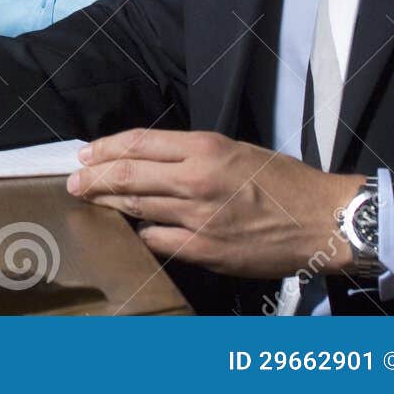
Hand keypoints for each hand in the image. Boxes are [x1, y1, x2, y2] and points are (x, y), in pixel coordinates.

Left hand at [66, 129, 362, 279]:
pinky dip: (142, 233)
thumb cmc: (284, 182)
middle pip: (127, 175)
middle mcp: (195, 180)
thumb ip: (193, 154)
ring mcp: (197, 218)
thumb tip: (152, 159)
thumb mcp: (236, 149)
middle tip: (73, 180)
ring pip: (136, 208)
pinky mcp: (204, 250)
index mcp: (205, 148)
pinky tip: (135, 230)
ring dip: (108, 204)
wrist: (320, 220)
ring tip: (90, 200)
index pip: (138, 143)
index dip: (105, 148)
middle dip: (92, 177)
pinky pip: (157, 240)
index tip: (86, 153)